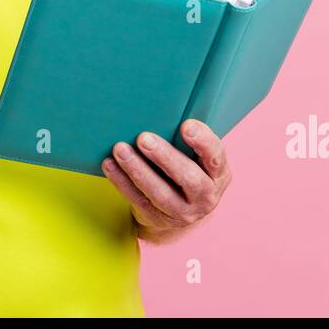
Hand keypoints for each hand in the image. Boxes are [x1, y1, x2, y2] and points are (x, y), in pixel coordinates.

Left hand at [101, 120, 231, 245]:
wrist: (180, 215)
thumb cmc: (188, 170)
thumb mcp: (197, 159)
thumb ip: (188, 141)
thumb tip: (158, 110)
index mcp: (219, 174)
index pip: (215, 157)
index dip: (203, 142)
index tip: (186, 125)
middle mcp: (206, 196)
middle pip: (188, 178)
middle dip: (165, 157)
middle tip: (143, 137)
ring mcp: (182, 212)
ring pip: (160, 193)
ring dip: (138, 169)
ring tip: (120, 149)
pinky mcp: (158, 219)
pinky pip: (138, 200)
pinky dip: (122, 182)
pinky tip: (109, 165)